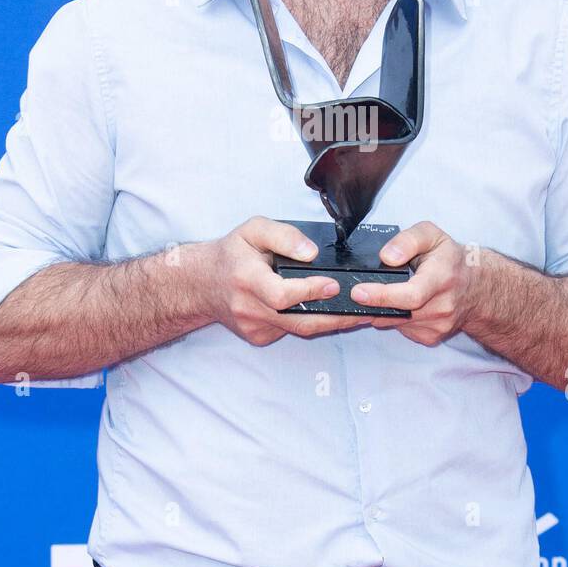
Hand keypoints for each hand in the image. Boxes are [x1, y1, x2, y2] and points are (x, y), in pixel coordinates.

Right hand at [199, 216, 370, 345]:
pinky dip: (311, 322)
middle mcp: (249, 308)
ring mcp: (254, 327)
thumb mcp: (253, 230)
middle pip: (299, 320)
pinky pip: (291, 331)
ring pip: (300, 329)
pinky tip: (328, 312)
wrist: (202, 284)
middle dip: (336, 316)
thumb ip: (283, 236)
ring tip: (360, 313)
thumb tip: (311, 252)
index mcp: (246, 279)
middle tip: (365, 308)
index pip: (282, 295)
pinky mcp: (259, 337)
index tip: (334, 285)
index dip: (310, 292)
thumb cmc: (231, 254)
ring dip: (331, 322)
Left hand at [349, 221, 476, 344]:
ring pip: (394, 322)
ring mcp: (437, 325)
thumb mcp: (432, 235)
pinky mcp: (431, 337)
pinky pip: (401, 329)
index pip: (410, 294)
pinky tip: (400, 304)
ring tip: (381, 293)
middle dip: (371, 305)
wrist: (478, 288)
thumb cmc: (451, 259)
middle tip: (356, 294)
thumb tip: (387, 257)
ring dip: (381, 310)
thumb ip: (408, 241)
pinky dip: (394, 317)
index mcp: (442, 277)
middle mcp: (442, 306)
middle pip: (398, 312)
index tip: (358, 292)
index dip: (382, 296)